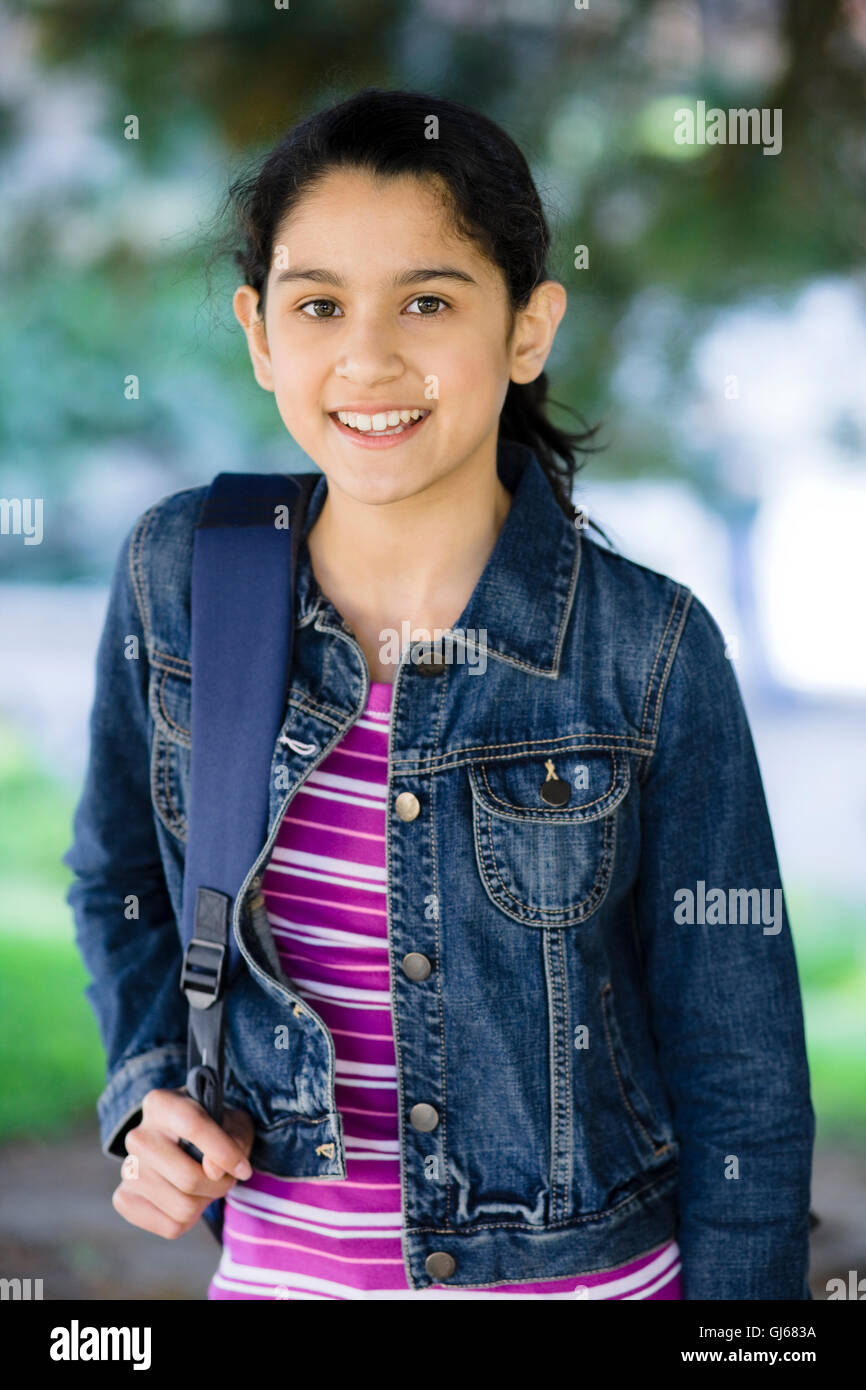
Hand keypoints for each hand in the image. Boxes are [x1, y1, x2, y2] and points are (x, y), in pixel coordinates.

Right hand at [111, 1087, 254, 1239]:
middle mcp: (138, 1135)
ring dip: (206, 1203)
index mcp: (161, 1104)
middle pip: (189, 1178)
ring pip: (182, 1207)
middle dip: (220, 1185)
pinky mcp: (124, 1199)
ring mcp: (127, 1169)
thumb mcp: (234, 1123)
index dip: (224, 1152)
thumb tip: (211, 1170)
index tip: (244, 1169)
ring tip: (206, 1186)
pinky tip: (187, 1199)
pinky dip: (189, 1220)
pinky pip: (169, 1227)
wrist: (183, 1143)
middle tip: (227, 1178)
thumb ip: (233, 1140)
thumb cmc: (214, 1129)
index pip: (194, 1126)